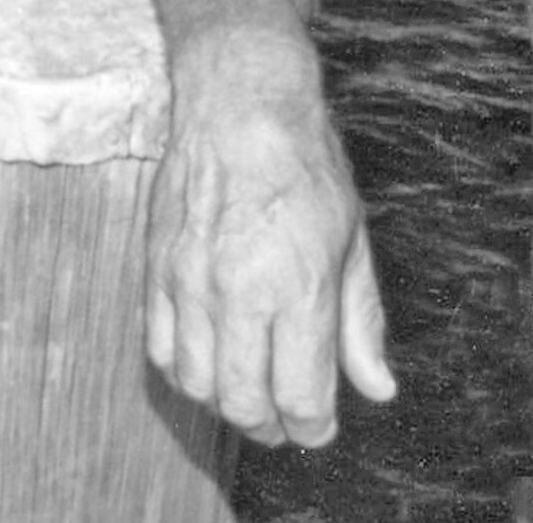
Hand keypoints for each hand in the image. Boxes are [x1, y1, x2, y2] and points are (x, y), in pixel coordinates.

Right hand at [143, 39, 395, 446]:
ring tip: (249, 394)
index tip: (321, 427)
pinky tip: (208, 363)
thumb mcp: (352, 241)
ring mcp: (190, 281)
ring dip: (226, 403)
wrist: (238, 104)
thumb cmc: (304, 165)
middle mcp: (239, 291)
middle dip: (271, 427)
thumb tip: (377, 388)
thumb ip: (360, 323)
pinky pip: (158, 348)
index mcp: (298, 286)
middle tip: (286, 422)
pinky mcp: (155, 268)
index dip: (314, 428)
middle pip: (244, 402)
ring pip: (196, 384)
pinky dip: (184, 371)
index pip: (302, 396)